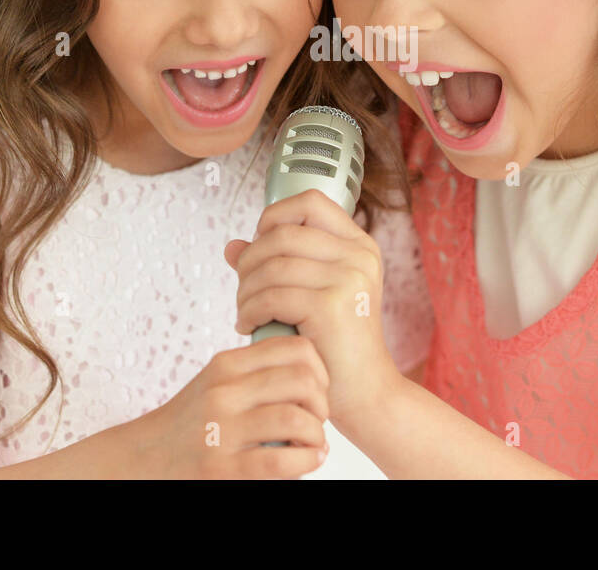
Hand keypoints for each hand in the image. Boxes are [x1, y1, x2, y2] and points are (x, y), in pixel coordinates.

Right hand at [129, 335, 329, 478]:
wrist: (144, 457)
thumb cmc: (190, 421)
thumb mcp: (216, 381)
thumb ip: (255, 371)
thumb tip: (312, 369)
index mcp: (226, 364)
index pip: (295, 348)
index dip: (321, 368)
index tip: (320, 387)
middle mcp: (223, 391)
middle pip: (302, 380)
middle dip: (322, 402)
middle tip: (319, 417)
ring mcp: (222, 430)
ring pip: (296, 419)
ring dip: (317, 434)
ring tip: (314, 443)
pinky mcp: (223, 468)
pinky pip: (281, 461)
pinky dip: (307, 461)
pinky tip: (307, 460)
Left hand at [224, 188, 399, 428]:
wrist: (365, 394)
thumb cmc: (336, 345)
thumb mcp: (311, 294)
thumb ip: (275, 264)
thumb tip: (232, 246)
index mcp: (359, 245)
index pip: (309, 202)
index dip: (274, 218)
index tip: (260, 247)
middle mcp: (359, 255)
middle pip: (282, 233)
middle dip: (250, 261)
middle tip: (244, 291)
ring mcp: (349, 278)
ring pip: (271, 265)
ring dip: (245, 290)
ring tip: (245, 312)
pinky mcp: (332, 305)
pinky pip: (270, 295)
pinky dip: (250, 310)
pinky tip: (249, 326)